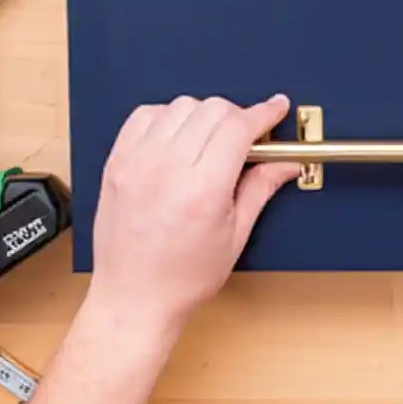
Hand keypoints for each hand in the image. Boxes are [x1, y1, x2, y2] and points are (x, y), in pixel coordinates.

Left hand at [87, 94, 299, 332]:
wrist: (133, 298)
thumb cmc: (181, 278)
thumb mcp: (235, 236)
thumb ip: (260, 188)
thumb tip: (285, 163)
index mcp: (202, 191)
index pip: (239, 127)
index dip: (264, 113)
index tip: (275, 109)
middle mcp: (166, 170)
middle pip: (212, 109)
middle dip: (237, 116)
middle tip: (246, 136)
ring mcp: (136, 163)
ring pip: (179, 105)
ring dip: (202, 115)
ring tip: (209, 141)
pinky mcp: (117, 163)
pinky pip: (144, 115)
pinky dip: (166, 117)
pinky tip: (177, 138)